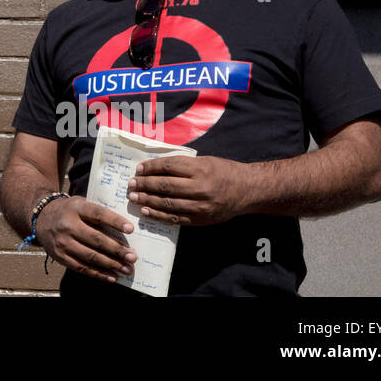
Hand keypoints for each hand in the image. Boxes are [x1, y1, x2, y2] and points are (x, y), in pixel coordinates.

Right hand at [34, 195, 135, 283]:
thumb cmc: (69, 210)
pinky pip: (82, 268)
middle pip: (96, 239)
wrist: (41, 217)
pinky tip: (112, 276)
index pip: (98, 214)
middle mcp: (68, 225)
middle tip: (133, 256)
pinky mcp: (60, 256)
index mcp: (75, 208)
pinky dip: (99, 274)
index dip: (114, 221)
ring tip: (127, 269)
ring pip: (91, 256)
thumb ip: (97, 213)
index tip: (131, 229)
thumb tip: (124, 230)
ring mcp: (63, 242)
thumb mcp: (80, 204)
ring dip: (111, 264)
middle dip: (117, 250)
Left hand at [128, 155, 245, 225]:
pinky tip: (147, 211)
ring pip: (168, 203)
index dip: (151, 168)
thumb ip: (183, 164)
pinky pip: (176, 218)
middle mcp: (200, 187)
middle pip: (165, 185)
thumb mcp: (205, 161)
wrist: (248, 190)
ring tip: (134, 197)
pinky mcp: (202, 219)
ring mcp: (201, 206)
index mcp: (200, 169)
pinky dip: (159, 215)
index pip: (169, 167)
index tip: (138, 169)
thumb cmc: (224, 171)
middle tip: (131, 184)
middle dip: (145, 184)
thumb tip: (155, 166)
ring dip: (148, 200)